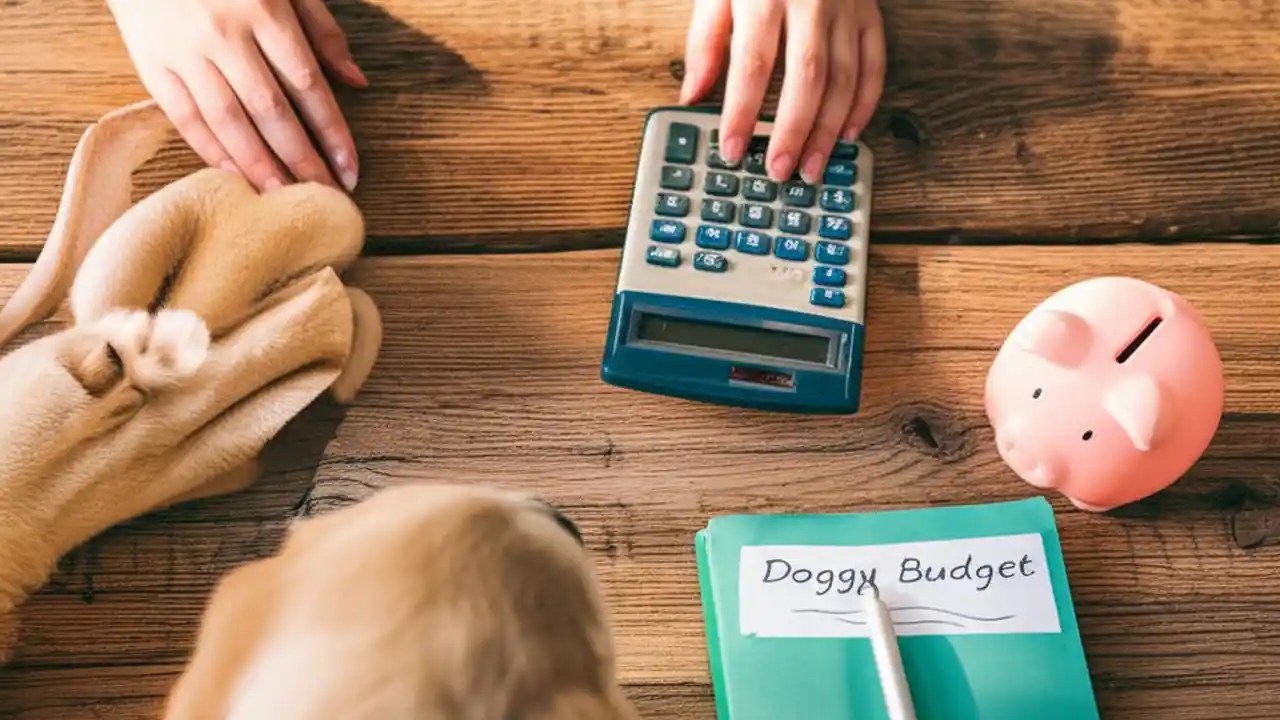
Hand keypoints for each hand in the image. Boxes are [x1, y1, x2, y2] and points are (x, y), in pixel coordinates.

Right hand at [107, 0, 366, 191]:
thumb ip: (322, 30)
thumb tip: (357, 81)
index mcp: (264, 11)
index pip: (308, 84)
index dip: (332, 132)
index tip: (350, 169)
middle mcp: (224, 34)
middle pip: (270, 110)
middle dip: (301, 159)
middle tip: (324, 197)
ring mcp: (184, 51)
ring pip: (227, 120)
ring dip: (259, 165)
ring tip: (283, 198)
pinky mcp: (152, 63)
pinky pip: (185, 116)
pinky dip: (212, 150)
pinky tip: (236, 176)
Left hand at [680, 0, 885, 183]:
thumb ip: (706, 39)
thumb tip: (693, 94)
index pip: (752, 65)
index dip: (743, 112)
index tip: (732, 149)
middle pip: (806, 77)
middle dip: (793, 131)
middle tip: (780, 171)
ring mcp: (846, 5)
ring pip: (844, 76)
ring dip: (829, 128)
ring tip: (813, 166)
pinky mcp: (869, 9)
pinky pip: (874, 62)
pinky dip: (865, 102)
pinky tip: (848, 133)